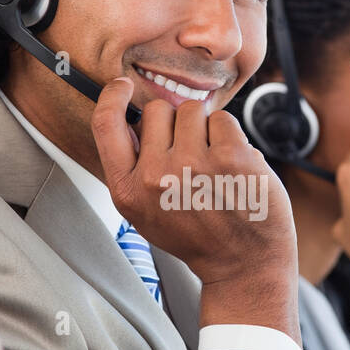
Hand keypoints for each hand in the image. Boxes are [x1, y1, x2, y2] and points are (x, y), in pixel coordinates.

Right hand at [92, 79, 300, 339]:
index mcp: (128, 191)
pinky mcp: (231, 158)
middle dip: (174, 124)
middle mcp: (156, 177)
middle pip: (157, 110)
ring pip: (192, 110)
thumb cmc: (196, 234)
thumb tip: (132, 115)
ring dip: (204, 130)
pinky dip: (230, 137)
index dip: (112, 97)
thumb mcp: (145, 212)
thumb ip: (132, 167)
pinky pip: (223, 119)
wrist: (243, 263)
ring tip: (212, 165)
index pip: (105, 125)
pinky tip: (232, 167)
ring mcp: (194, 165)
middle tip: (190, 158)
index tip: (123, 86)